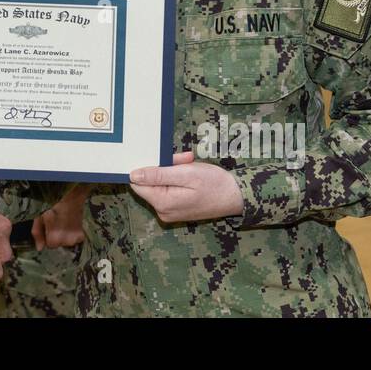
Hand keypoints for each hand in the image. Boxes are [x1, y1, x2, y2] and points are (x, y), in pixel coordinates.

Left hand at [32, 184, 89, 248]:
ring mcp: (75, 239)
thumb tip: (39, 248)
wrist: (72, 198)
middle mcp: (66, 241)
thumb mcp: (40, 217)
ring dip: (63, 236)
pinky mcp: (81, 236)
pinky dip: (72, 234)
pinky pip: (74, 240)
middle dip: (55, 236)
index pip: (49, 245)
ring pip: (65, 242)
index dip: (47, 236)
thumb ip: (37, 233)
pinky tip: (70, 225)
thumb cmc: (54, 206)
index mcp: (54, 238)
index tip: (48, 227)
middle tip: (56, 224)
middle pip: (57, 244)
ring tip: (63, 223)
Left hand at [129, 151, 244, 224]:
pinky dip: (177, 178)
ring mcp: (170, 211)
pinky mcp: (177, 209)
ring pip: (160, 184)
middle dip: (163, 166)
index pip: (138, 183)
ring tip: (190, 163)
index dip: (148, 167)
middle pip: (150, 182)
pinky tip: (190, 170)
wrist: (237, 197)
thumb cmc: (215, 184)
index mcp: (162, 202)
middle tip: (184, 159)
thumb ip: (158, 175)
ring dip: (172, 170)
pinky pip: (169, 189)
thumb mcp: (186, 174)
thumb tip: (133, 175)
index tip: (164, 158)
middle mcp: (163, 210)